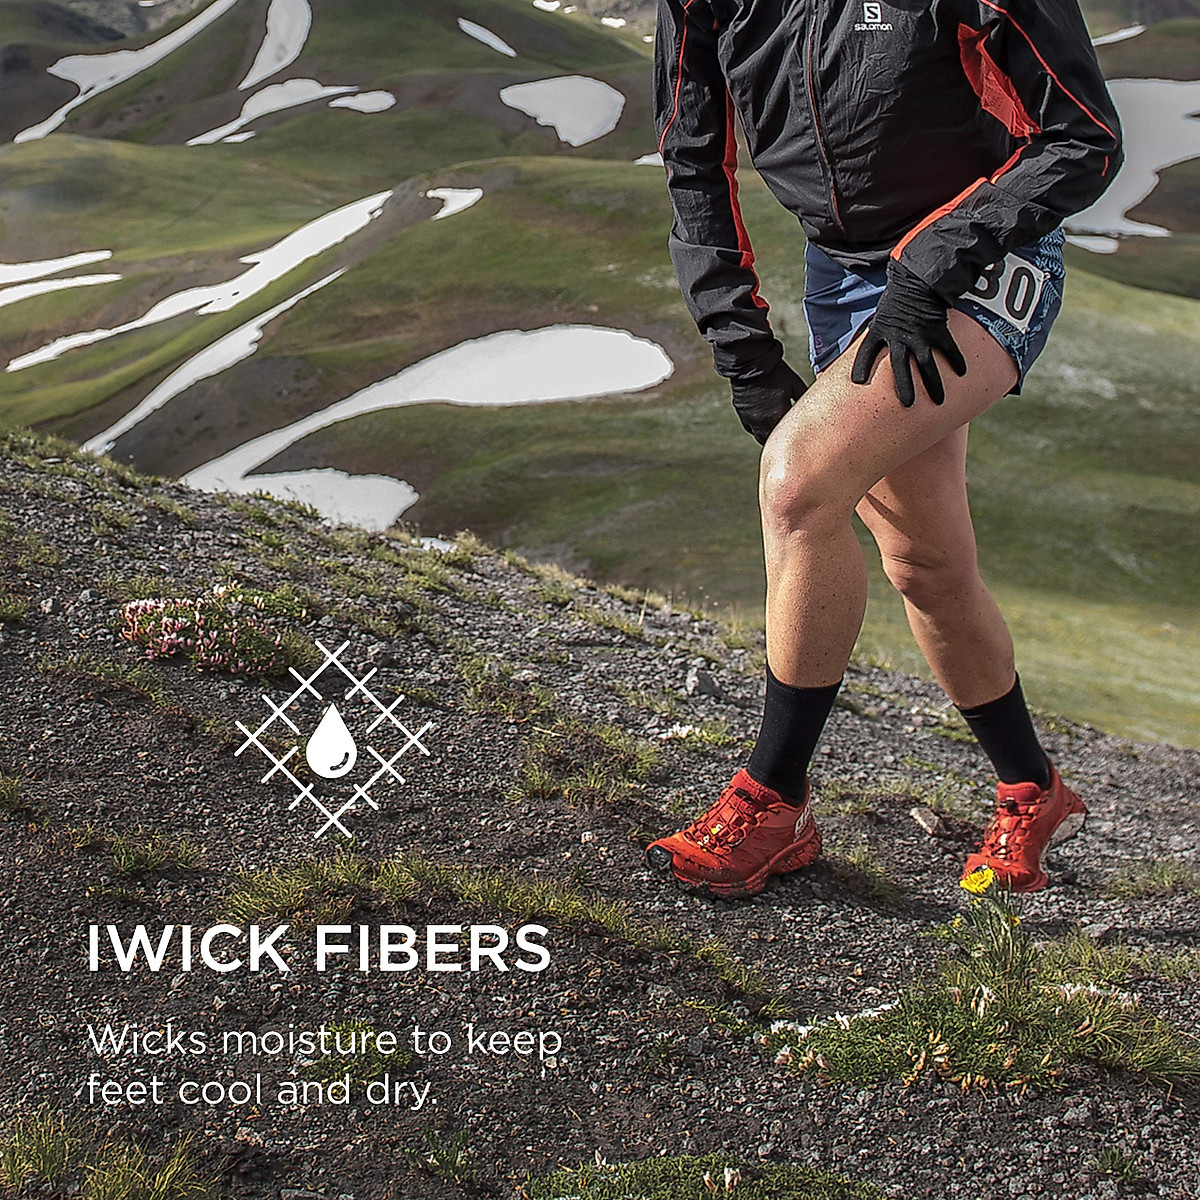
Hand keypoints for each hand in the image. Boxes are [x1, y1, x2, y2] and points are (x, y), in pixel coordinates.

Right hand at [730, 360, 807, 443]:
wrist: (751, 362)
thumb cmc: (776, 372)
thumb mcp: (795, 384)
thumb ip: (804, 399)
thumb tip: (815, 406)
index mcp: (777, 417)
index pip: (788, 436)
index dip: (795, 435)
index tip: (802, 434)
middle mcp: (761, 423)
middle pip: (772, 441)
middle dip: (780, 440)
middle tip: (789, 435)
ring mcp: (749, 420)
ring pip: (760, 436)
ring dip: (768, 434)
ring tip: (777, 428)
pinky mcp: (742, 413)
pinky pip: (750, 427)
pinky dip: (758, 426)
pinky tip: (764, 419)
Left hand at [851, 260, 966, 405]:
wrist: (919, 279)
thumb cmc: (897, 300)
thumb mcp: (879, 317)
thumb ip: (876, 336)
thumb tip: (868, 351)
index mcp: (880, 331)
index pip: (866, 351)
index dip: (861, 366)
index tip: (857, 381)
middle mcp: (899, 336)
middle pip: (900, 367)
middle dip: (904, 387)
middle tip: (907, 404)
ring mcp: (919, 334)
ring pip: (926, 364)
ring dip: (933, 384)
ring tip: (939, 401)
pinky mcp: (937, 330)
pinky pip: (948, 348)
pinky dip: (956, 360)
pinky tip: (963, 373)